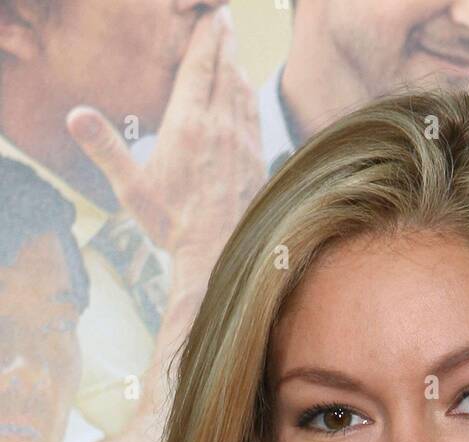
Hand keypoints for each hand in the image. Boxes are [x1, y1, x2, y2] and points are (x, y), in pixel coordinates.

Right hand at [65, 10, 265, 271]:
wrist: (220, 254)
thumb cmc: (172, 224)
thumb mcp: (131, 188)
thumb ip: (105, 148)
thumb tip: (76, 116)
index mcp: (188, 125)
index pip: (198, 67)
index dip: (204, 37)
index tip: (207, 17)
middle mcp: (219, 126)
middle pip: (225, 69)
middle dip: (223, 41)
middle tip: (222, 20)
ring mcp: (242, 142)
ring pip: (243, 89)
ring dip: (237, 64)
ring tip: (232, 49)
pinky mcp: (256, 159)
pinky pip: (253, 114)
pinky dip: (248, 94)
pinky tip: (245, 92)